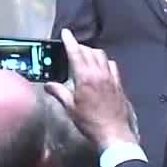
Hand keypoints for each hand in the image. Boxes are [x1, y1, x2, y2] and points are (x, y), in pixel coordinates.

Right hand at [44, 29, 134, 148]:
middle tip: (71, 46)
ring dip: (92, 51)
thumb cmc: (90, 122)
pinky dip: (104, 61)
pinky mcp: (118, 84)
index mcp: (85, 77)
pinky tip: (101, 66)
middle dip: (79, 46)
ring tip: (85, 54)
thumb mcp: (70, 107)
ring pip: (101, 55)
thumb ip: (59, 92)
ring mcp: (110, 77)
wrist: (113, 132)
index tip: (66, 33)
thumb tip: (48, 85)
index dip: (70, 40)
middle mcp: (99, 73)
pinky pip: (112, 65)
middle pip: (89, 51)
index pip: (76, 52)